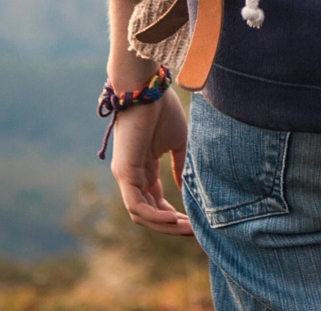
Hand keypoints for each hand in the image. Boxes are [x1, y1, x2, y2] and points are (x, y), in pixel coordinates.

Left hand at [108, 86, 193, 236]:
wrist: (148, 89)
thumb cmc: (163, 110)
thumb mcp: (177, 143)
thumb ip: (179, 167)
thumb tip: (183, 189)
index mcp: (144, 169)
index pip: (156, 202)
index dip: (174, 216)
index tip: (195, 222)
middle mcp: (132, 176)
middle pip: (149, 213)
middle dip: (171, 225)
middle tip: (194, 232)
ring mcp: (126, 176)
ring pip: (141, 214)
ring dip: (164, 226)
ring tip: (187, 228)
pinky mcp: (124, 173)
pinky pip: (137, 205)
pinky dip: (155, 216)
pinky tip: (174, 219)